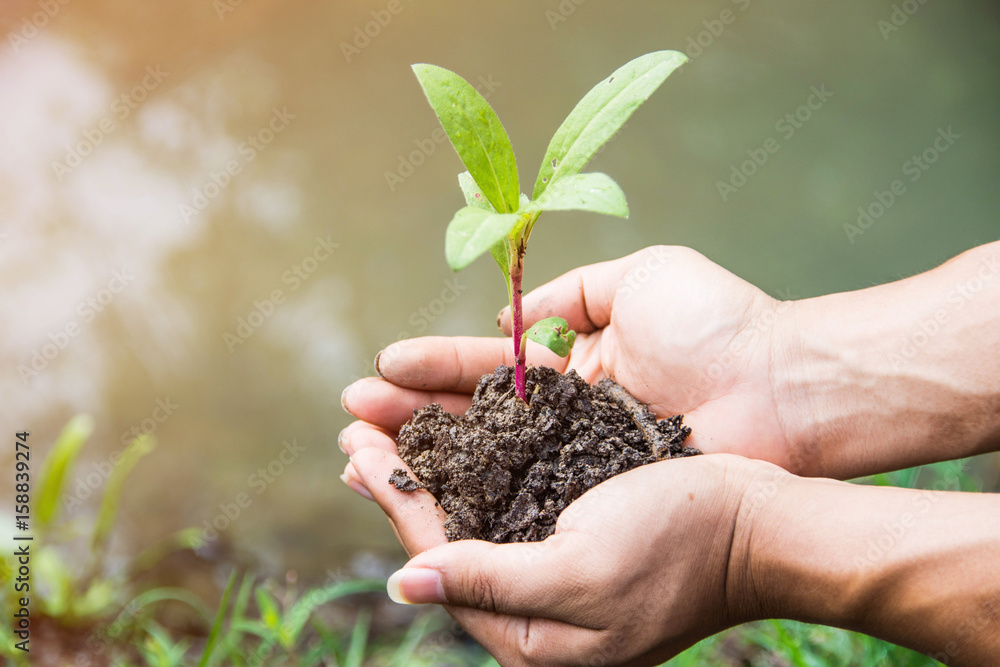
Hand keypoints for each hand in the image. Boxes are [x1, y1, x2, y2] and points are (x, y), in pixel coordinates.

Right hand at [342, 246, 798, 470]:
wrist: (784, 387)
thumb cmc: (719, 325)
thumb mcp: (640, 278)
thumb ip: (572, 293)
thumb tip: (510, 316)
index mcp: (574, 364)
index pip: (486, 368)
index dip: (433, 369)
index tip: (382, 369)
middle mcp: (568, 419)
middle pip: (475, 420)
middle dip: (411, 417)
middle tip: (351, 418)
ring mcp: (581, 463)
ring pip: (490, 465)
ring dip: (428, 458)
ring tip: (363, 453)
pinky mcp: (601, 499)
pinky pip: (529, 501)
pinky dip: (479, 501)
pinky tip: (430, 498)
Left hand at [347, 436, 767, 665]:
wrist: (759, 526)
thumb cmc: (681, 546)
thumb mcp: (584, 571)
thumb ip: (492, 583)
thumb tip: (402, 585)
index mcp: (532, 635)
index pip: (438, 560)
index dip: (395, 499)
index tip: (355, 449)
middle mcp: (535, 611)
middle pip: (445, 541)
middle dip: (400, 482)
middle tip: (353, 432)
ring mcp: (555, 575)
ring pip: (471, 518)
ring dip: (429, 472)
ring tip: (383, 434)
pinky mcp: (574, 540)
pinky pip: (506, 504)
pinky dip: (473, 470)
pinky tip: (452, 444)